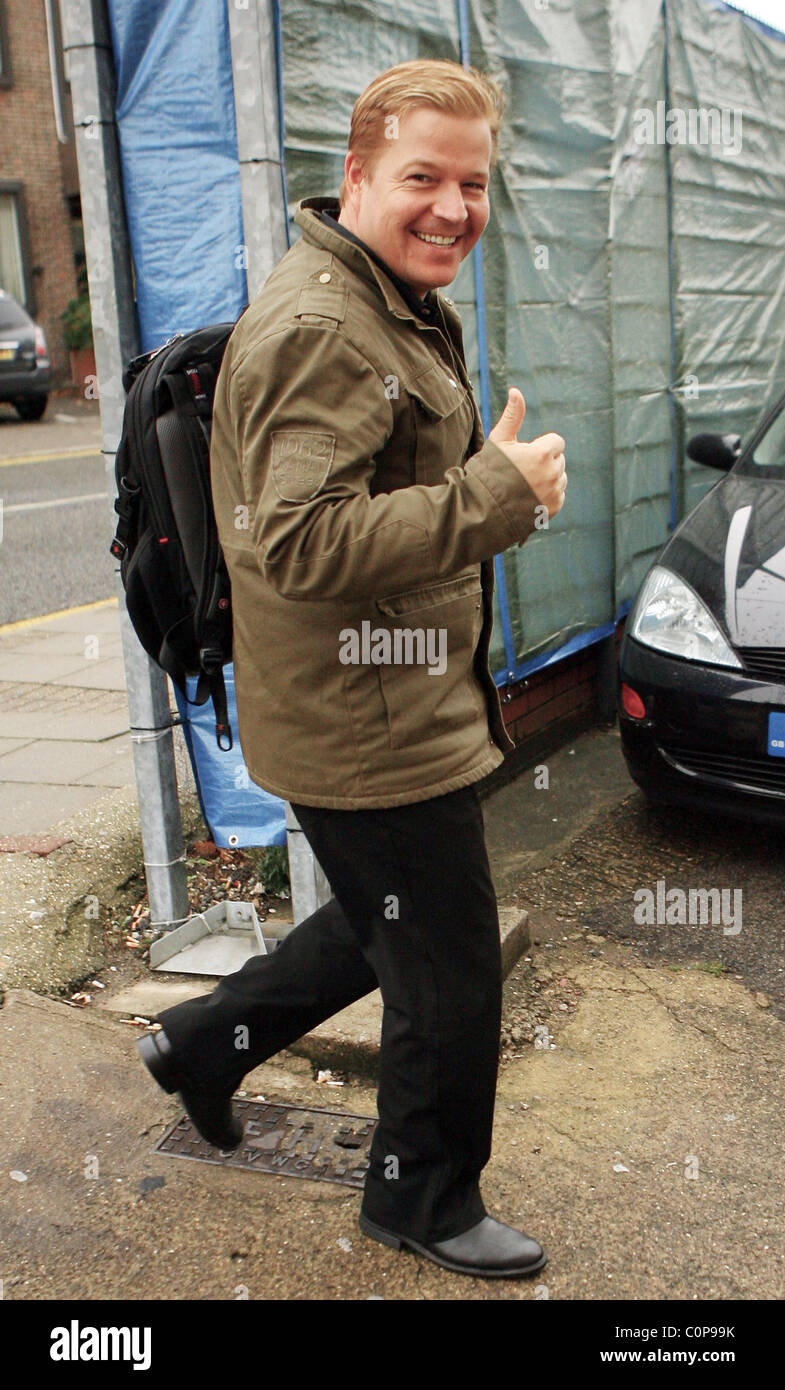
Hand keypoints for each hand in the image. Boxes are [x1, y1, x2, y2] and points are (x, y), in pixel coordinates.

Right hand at [488, 388, 566, 518]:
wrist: (483, 509)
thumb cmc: (488, 472)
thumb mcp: (498, 441)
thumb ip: (512, 416)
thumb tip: (515, 391)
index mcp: (542, 454)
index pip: (556, 442)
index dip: (541, 446)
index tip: (527, 454)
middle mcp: (552, 473)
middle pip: (559, 460)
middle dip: (545, 462)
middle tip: (522, 472)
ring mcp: (554, 492)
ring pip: (560, 478)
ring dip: (548, 478)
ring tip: (524, 485)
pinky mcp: (553, 508)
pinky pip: (559, 496)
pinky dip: (548, 495)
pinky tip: (529, 497)